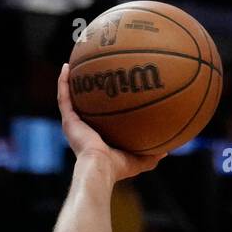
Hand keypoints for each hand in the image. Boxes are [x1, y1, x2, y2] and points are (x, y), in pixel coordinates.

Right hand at [57, 63, 165, 179]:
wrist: (101, 167)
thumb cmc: (118, 167)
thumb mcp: (140, 159)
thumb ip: (152, 154)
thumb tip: (168, 150)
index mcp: (97, 137)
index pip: (99, 118)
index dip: (103, 105)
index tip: (110, 90)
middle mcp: (83, 129)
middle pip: (83, 104)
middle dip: (86, 89)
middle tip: (93, 72)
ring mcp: (73, 124)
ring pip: (69, 97)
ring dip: (70, 80)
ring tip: (74, 63)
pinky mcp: (67, 121)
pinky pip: (63, 97)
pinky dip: (63, 81)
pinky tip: (66, 66)